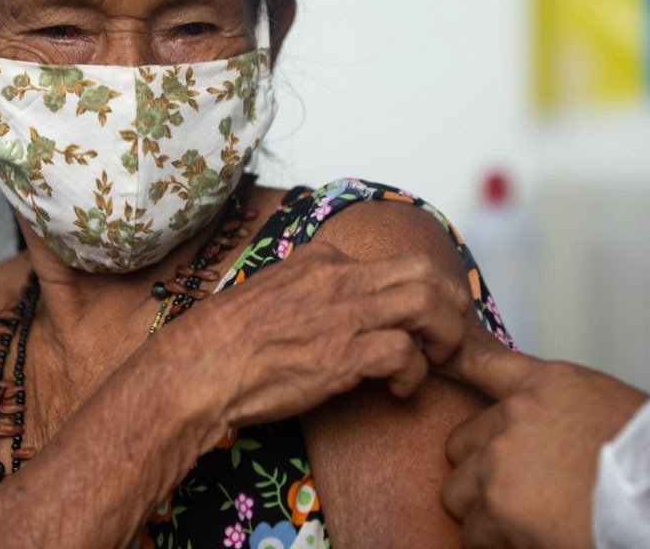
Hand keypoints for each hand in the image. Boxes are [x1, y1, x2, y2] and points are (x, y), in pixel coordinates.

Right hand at [158, 241, 473, 427]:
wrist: (198, 368)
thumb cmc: (223, 339)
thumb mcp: (271, 291)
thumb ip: (307, 288)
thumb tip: (330, 302)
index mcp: (321, 260)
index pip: (390, 261)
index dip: (417, 290)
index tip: (418, 319)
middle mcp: (340, 278)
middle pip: (425, 270)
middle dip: (451, 302)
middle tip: (447, 335)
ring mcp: (345, 315)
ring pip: (429, 302)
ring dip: (445, 334)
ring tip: (433, 359)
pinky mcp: (344, 356)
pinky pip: (406, 353)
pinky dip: (415, 373)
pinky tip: (400, 389)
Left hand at [439, 331, 649, 548]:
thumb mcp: (606, 406)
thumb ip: (556, 407)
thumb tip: (533, 423)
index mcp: (545, 385)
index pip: (481, 362)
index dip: (453, 364)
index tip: (436, 363)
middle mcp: (514, 416)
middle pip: (459, 446)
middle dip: (481, 473)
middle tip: (524, 495)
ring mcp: (500, 462)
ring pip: (458, 496)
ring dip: (484, 515)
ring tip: (532, 523)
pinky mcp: (497, 510)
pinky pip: (472, 537)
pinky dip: (497, 546)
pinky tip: (535, 541)